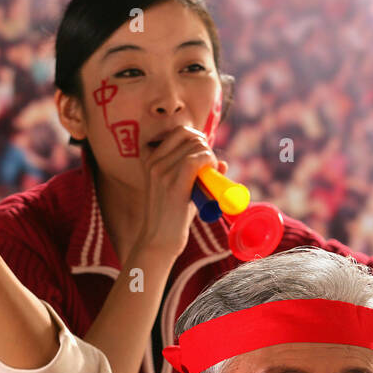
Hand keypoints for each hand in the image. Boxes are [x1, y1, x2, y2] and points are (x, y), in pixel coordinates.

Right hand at [134, 125, 222, 263]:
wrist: (159, 240)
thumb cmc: (173, 216)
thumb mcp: (181, 188)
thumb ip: (197, 173)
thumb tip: (223, 162)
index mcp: (150, 158)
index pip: (179, 132)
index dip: (197, 139)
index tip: (204, 155)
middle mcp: (154, 161)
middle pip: (189, 136)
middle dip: (205, 147)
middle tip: (209, 167)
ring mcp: (161, 171)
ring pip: (195, 147)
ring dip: (209, 156)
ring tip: (209, 175)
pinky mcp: (173, 184)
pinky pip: (196, 160)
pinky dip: (209, 162)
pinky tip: (210, 174)